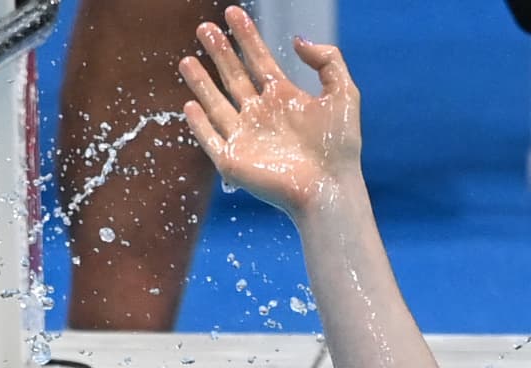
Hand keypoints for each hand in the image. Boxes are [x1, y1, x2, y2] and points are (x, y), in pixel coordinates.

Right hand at [178, 6, 360, 217]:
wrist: (329, 188)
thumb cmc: (339, 147)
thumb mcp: (344, 94)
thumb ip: (327, 61)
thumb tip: (296, 40)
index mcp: (285, 99)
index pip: (259, 61)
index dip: (246, 37)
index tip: (233, 13)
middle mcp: (262, 115)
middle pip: (235, 77)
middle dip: (220, 52)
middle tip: (205, 28)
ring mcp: (246, 137)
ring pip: (216, 104)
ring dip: (201, 83)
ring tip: (187, 60)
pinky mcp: (233, 160)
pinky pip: (210, 138)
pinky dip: (199, 123)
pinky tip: (189, 104)